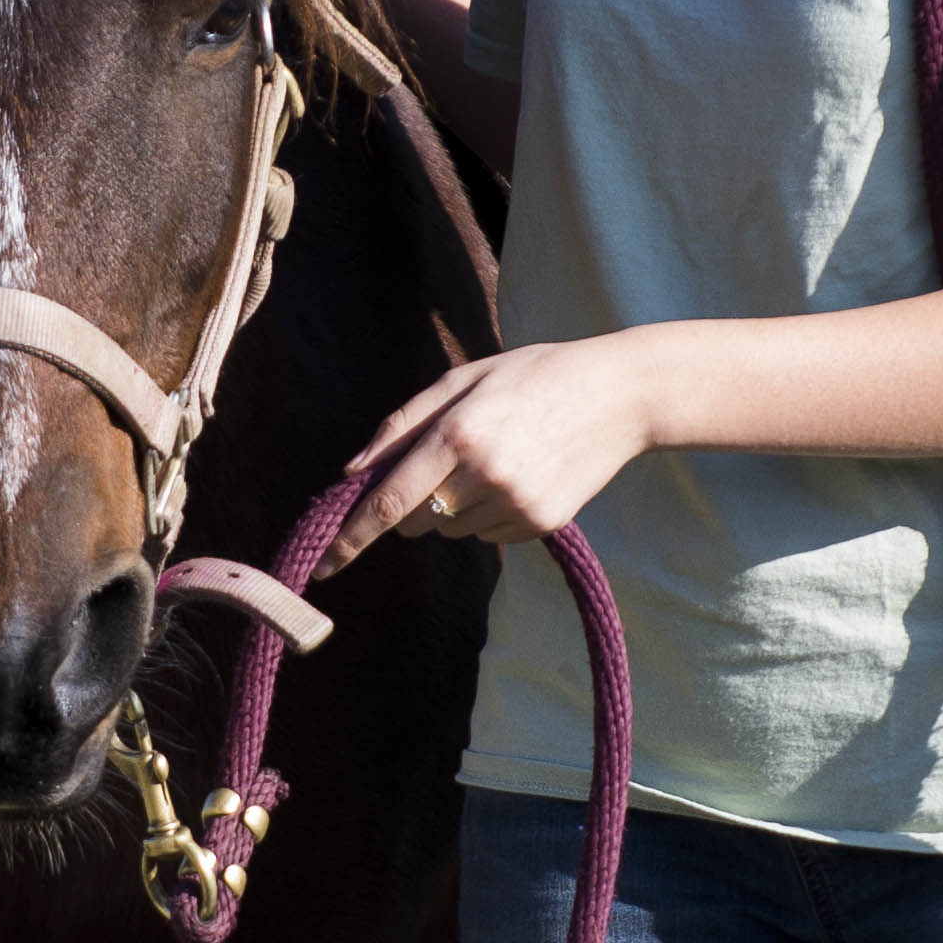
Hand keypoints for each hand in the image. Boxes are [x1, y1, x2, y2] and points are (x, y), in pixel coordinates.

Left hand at [317, 338, 656, 575]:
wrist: (619, 396)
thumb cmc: (532, 376)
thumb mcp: (462, 380)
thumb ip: (401, 426)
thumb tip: (350, 475)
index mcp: (458, 434)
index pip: (388, 502)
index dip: (350, 538)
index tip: (323, 566)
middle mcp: (484, 475)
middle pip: (415, 521)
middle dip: (411, 502)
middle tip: (446, 459)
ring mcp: (516, 505)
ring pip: (452, 531)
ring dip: (454, 506)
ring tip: (497, 456)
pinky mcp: (542, 524)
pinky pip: (488, 535)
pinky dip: (488, 514)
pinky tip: (520, 473)